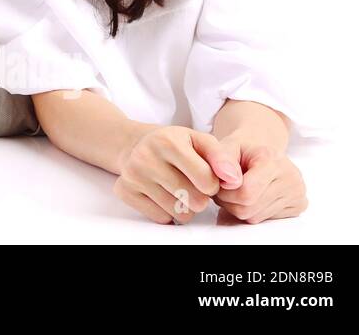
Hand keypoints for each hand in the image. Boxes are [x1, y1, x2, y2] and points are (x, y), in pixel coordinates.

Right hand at [114, 126, 238, 223]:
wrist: (136, 145)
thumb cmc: (174, 144)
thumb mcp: (199, 140)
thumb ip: (221, 157)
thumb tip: (234, 179)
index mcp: (167, 141)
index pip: (207, 181)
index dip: (213, 183)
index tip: (206, 176)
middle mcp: (145, 157)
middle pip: (195, 200)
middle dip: (200, 196)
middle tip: (191, 183)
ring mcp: (132, 175)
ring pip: (180, 213)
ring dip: (185, 206)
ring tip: (178, 188)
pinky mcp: (124, 191)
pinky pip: (162, 218)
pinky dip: (168, 211)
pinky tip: (163, 194)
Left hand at [214, 139, 307, 223]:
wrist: (264, 152)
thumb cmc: (244, 150)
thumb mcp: (227, 146)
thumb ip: (222, 160)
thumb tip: (228, 181)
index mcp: (273, 161)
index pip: (246, 192)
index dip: (225, 193)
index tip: (219, 183)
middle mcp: (291, 178)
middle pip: (249, 208)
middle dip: (229, 202)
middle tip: (225, 188)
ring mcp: (298, 194)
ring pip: (254, 217)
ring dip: (238, 207)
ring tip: (237, 190)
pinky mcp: (299, 206)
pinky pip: (264, 220)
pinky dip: (252, 211)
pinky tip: (252, 196)